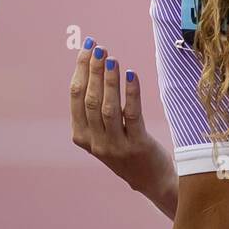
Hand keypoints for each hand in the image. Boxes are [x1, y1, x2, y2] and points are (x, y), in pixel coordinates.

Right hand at [69, 38, 176, 218]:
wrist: (152, 180)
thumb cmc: (127, 150)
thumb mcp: (104, 134)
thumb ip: (96, 110)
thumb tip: (95, 69)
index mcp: (82, 136)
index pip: (76, 98)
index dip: (80, 71)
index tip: (86, 48)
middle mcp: (95, 141)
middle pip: (89, 100)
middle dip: (93, 71)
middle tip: (98, 48)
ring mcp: (115, 145)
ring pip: (107, 107)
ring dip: (109, 80)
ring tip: (112, 58)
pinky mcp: (137, 145)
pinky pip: (132, 114)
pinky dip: (131, 93)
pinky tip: (132, 75)